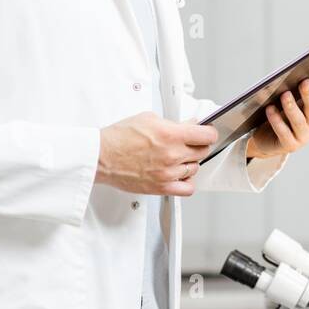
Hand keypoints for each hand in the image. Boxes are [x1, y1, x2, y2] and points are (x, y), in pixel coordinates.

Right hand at [96, 111, 218, 196]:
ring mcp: (168, 173)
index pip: (207, 135)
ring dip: (189, 162)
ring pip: (195, 168)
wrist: (100, 157)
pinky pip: (187, 189)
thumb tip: (190, 124)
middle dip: (198, 145)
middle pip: (203, 151)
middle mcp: (172, 155)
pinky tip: (179, 174)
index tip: (206, 132)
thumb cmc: (119, 138)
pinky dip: (187, 182)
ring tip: (176, 157)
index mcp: (171, 134)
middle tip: (188, 142)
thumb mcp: (149, 119)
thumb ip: (174, 122)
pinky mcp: (161, 187)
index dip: (208, 132)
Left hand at [245, 69, 308, 158]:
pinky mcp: (290, 145)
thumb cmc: (284, 117)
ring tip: (285, 94)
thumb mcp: (294, 103)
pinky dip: (276, 120)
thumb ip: (299, 92)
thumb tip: (296, 73)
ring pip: (299, 121)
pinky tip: (269, 109)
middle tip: (304, 82)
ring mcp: (303, 137)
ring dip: (292, 107)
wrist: (270, 140)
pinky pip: (283, 132)